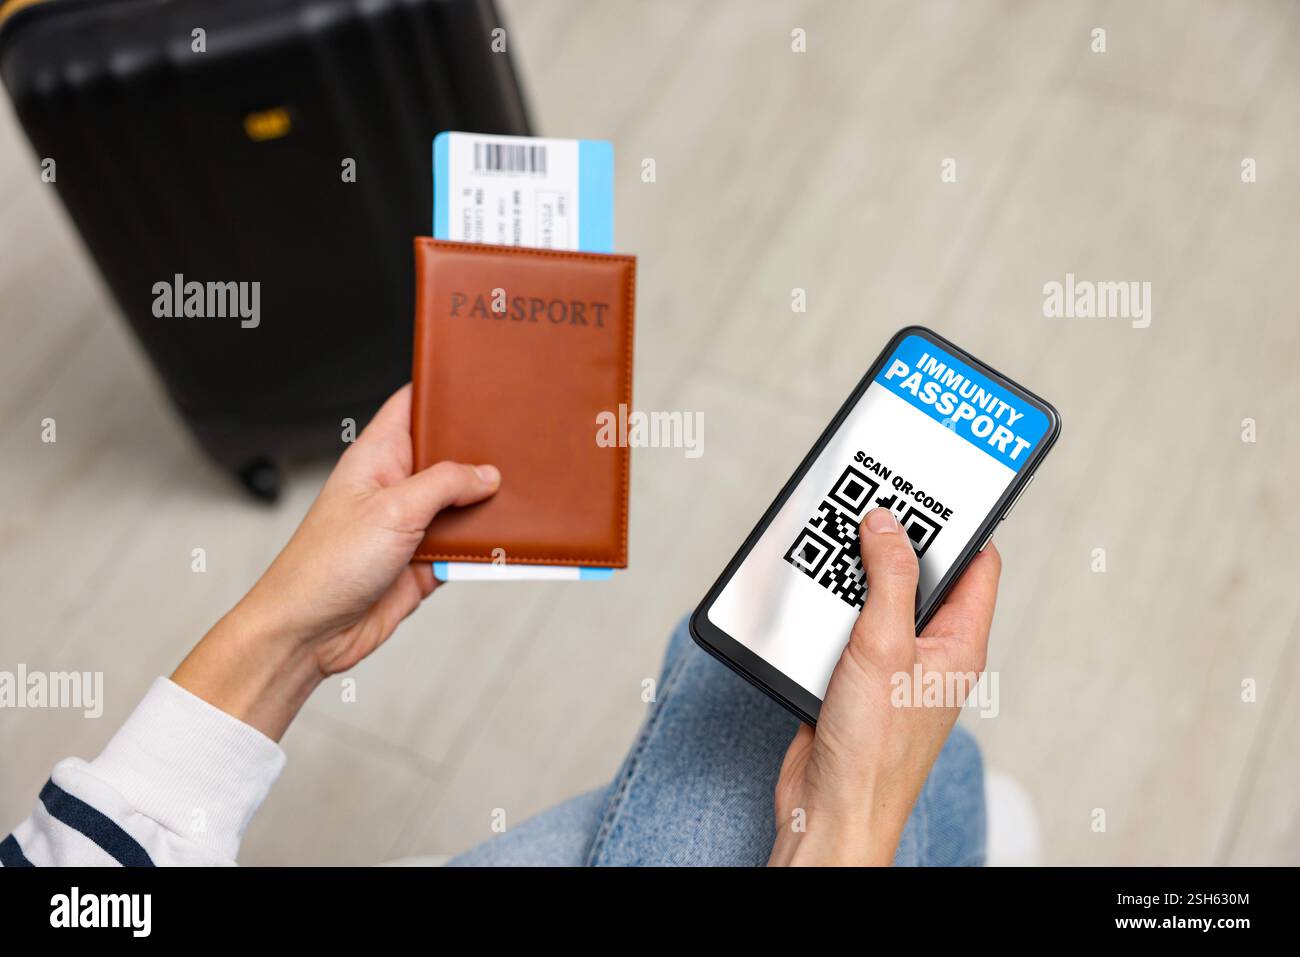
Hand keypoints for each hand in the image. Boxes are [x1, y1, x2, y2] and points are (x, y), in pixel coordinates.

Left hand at [171, 384, 500, 739]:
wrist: (311, 633)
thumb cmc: (325, 565)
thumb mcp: (393, 509)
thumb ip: (445, 484)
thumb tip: (486, 475)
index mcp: (378, 456)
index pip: (411, 405)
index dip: (442, 389)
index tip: (480, 380)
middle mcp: (395, 486)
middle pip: (448, 455)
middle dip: (480, 452)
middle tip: (516, 443)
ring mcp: (411, 524)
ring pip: (463, 503)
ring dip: (487, 505)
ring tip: (522, 494)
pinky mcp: (423, 561)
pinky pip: (465, 545)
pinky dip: (484, 546)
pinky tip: (505, 541)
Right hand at [769, 506, 999, 865]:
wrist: (829, 810)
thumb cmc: (873, 750)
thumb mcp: (884, 647)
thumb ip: (888, 579)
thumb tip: (887, 524)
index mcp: (960, 642)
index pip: (978, 565)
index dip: (963, 522)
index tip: (937, 488)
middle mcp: (931, 651)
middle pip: (921, 573)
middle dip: (895, 540)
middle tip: (870, 505)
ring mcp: (891, 664)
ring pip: (877, 597)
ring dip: (853, 574)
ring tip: (835, 546)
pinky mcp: (853, 676)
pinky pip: (845, 625)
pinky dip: (827, 606)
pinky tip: (809, 594)